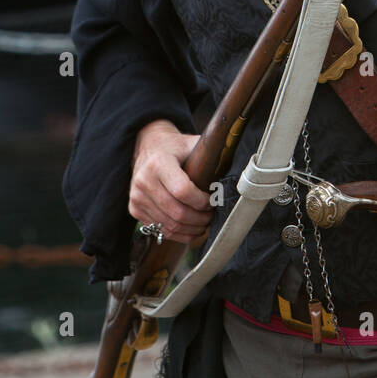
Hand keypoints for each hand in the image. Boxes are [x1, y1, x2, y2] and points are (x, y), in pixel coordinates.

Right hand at [129, 119, 212, 245]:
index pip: (183, 191)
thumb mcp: (193, 144)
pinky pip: (160, 229)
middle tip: (212, 216)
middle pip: (176, 212)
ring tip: (204, 223)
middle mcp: (144, 180)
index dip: (202, 201)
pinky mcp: (135, 209)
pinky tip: (192, 228)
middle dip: (200, 219)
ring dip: (191, 229)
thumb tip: (242, 170)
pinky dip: (179, 233)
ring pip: (169, 225)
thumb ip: (212, 155)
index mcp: (159, 162)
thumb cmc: (176, 147)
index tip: (213, 200)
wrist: (147, 145)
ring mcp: (137, 197)